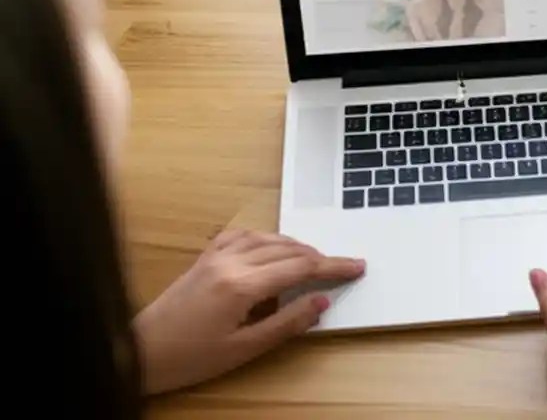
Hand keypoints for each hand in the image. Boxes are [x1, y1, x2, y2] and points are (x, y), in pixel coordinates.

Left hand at [132, 230, 364, 393]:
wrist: (141, 352)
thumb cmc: (191, 357)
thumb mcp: (244, 349)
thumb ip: (286, 323)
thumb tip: (320, 302)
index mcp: (241, 286)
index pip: (300, 267)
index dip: (333, 266)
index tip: (357, 267)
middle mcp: (230, 262)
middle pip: (287, 249)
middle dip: (320, 256)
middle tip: (343, 267)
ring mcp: (214, 256)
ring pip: (267, 238)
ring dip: (295, 246)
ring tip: (314, 261)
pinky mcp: (204, 258)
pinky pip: (242, 236)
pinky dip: (266, 238)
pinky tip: (272, 247)